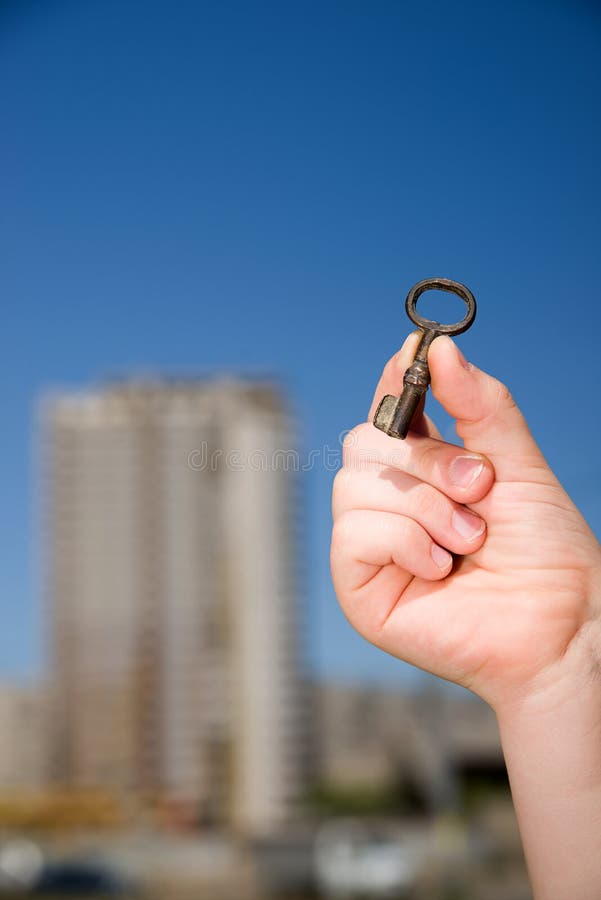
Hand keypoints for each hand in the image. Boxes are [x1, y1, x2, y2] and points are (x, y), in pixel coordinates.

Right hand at [331, 332, 600, 710]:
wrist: (558, 626)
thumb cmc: (544, 553)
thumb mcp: (518, 464)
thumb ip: (478, 406)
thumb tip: (441, 348)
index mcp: (425, 469)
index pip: (389, 410)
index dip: (395, 380)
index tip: (414, 350)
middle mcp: (391, 501)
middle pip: (363, 441)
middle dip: (426, 460)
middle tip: (479, 486)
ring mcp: (371, 543)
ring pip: (355, 485)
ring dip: (426, 508)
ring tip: (469, 540)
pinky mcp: (359, 584)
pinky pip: (354, 533)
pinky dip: (406, 542)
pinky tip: (441, 568)